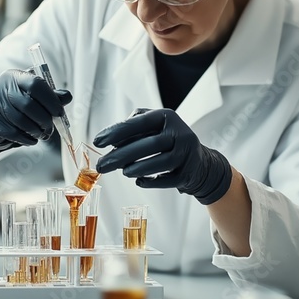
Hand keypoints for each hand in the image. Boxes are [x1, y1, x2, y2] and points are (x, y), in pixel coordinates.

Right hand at [0, 69, 71, 157]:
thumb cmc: (15, 107)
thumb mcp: (32, 96)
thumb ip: (50, 96)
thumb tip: (67, 97)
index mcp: (15, 77)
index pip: (36, 84)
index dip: (51, 100)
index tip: (59, 112)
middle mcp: (3, 88)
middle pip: (29, 105)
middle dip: (45, 120)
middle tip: (51, 128)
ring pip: (22, 121)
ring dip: (37, 131)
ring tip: (43, 134)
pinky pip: (15, 134)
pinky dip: (28, 139)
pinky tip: (32, 139)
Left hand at [93, 108, 231, 204]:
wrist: (200, 162)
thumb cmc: (168, 141)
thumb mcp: (154, 125)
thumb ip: (133, 126)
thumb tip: (111, 138)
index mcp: (167, 116)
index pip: (139, 122)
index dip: (116, 131)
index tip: (98, 141)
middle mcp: (180, 133)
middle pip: (149, 145)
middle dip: (121, 155)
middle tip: (102, 165)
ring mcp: (187, 154)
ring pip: (160, 162)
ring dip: (137, 168)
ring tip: (122, 172)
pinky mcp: (189, 173)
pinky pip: (167, 180)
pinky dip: (151, 181)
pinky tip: (139, 181)